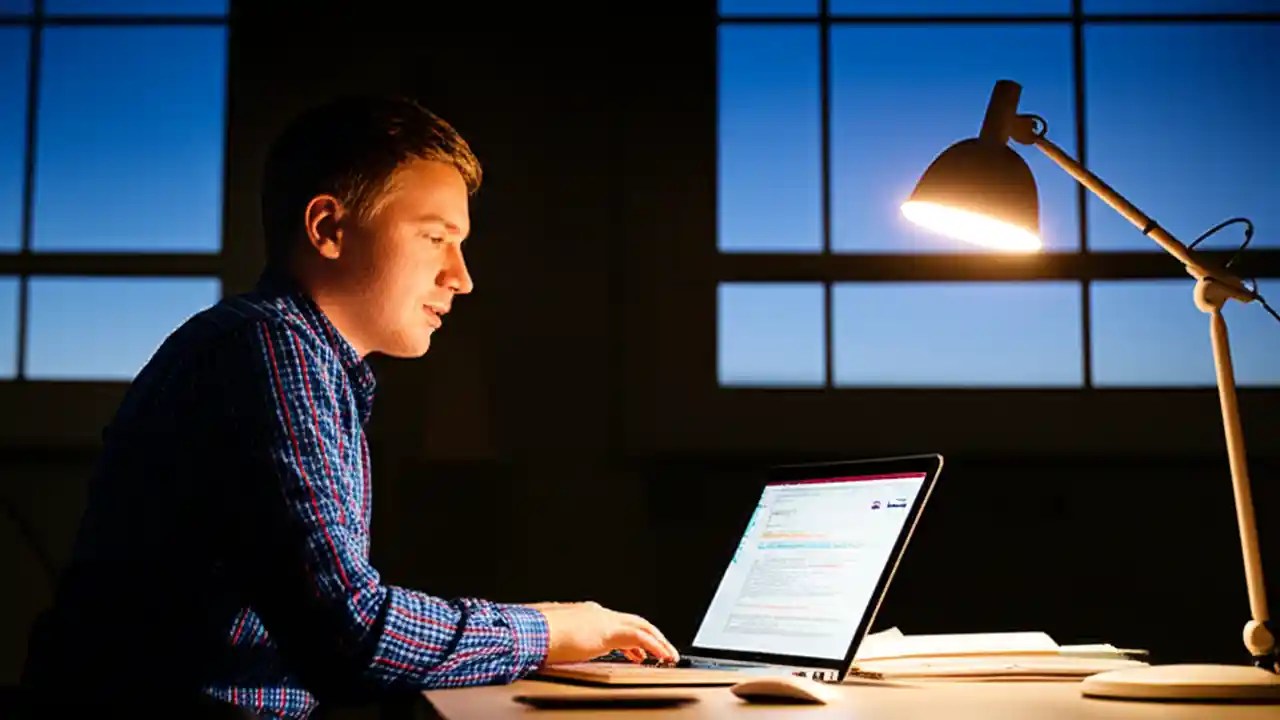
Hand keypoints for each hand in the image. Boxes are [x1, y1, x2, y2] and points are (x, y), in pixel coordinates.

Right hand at [524, 601, 679, 665]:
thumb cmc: (534, 637)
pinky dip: (656, 646)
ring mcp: (604, 619)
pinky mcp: (610, 632)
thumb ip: (561, 643)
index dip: (629, 636)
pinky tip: (662, 657)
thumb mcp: (550, 641)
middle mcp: (597, 613)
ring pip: (642, 626)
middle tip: (661, 650)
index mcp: (583, 614)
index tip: (637, 650)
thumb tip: (555, 653)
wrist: (530, 632)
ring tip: (668, 655)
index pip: (614, 622)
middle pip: (633, 621)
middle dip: (650, 635)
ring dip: (658, 641)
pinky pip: (641, 638)